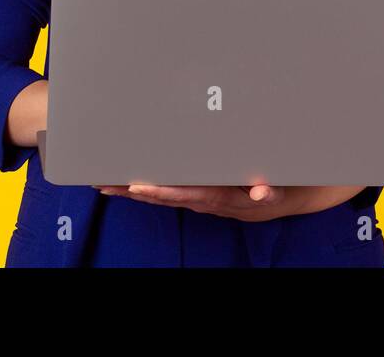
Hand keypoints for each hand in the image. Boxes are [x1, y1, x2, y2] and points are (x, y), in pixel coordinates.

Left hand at [91, 182, 301, 222]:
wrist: (276, 200)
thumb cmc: (275, 190)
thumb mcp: (278, 190)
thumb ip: (269, 190)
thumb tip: (261, 190)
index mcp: (218, 197)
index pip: (184, 194)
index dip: (160, 191)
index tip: (137, 186)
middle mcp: (202, 200)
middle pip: (162, 196)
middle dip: (132, 190)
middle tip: (104, 183)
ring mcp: (196, 197)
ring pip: (159, 194)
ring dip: (131, 190)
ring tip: (105, 183)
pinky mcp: (195, 193)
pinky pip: (165, 191)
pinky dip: (144, 188)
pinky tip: (125, 184)